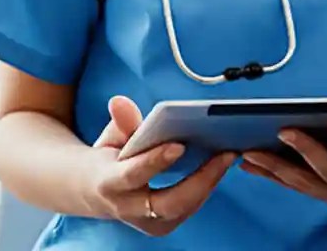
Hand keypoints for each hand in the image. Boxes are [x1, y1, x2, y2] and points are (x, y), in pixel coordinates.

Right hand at [78, 96, 236, 236]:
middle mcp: (129, 209)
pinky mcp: (164, 224)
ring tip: (230, 154)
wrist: (96, 192)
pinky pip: (190, 206)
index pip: (133, 176)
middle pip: (170, 203)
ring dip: (210, 181)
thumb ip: (120, 122)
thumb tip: (119, 101)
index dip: (156, 161)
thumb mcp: (109, 138)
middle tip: (226, 154)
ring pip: (186, 207)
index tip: (179, 144)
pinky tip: (222, 164)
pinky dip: (207, 186)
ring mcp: (148, 222)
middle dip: (200, 180)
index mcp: (109, 184)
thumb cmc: (107, 159)